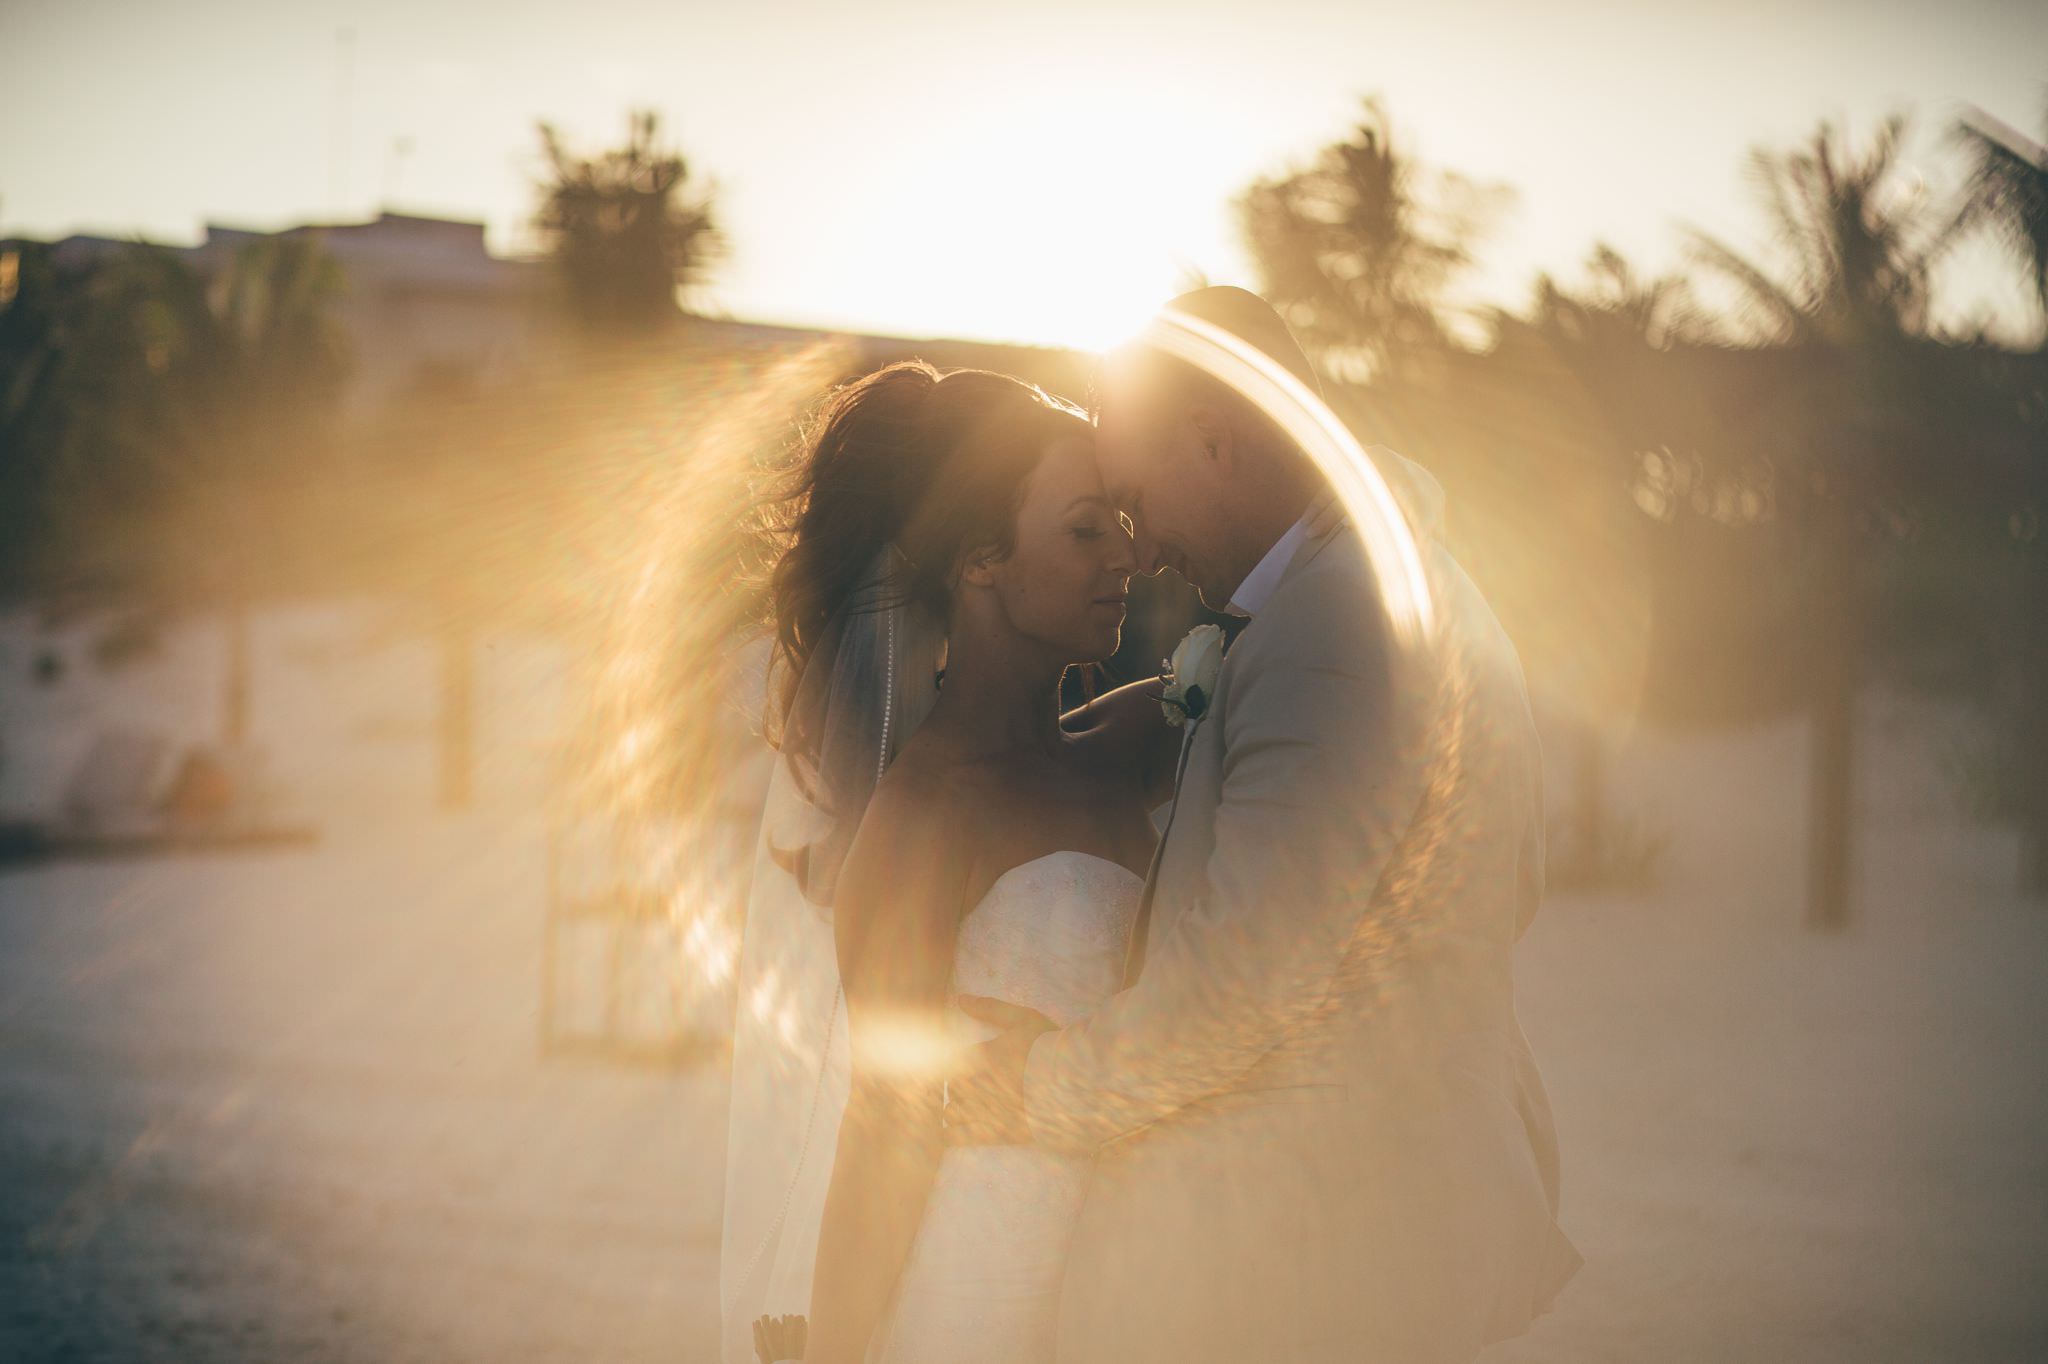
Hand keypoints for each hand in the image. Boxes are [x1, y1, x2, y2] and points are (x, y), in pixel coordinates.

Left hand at [943, 996, 1054, 1146]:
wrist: (1078, 1082)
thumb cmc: (1050, 1046)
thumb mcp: (1023, 1018)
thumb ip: (990, 1008)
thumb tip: (961, 999)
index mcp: (980, 1056)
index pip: (949, 1064)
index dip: (955, 1067)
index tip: (968, 1069)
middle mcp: (977, 1083)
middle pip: (953, 1090)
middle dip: (960, 1089)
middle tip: (978, 1088)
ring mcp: (985, 1110)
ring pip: (952, 1113)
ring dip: (958, 1110)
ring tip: (976, 1110)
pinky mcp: (996, 1133)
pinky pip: (959, 1137)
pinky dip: (953, 1134)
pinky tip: (961, 1131)